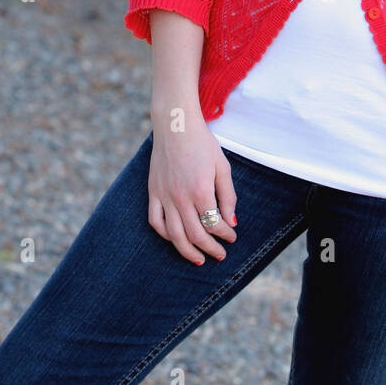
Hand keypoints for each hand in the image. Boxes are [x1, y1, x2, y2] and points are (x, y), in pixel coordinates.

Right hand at [148, 112, 237, 263]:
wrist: (176, 125)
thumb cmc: (202, 144)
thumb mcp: (222, 167)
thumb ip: (228, 196)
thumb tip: (232, 221)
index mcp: (201, 191)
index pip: (214, 224)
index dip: (226, 234)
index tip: (232, 236)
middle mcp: (181, 197)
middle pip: (195, 235)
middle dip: (211, 249)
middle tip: (220, 254)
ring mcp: (164, 196)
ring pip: (174, 235)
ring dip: (188, 251)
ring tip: (199, 259)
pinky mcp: (153, 192)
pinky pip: (155, 221)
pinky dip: (165, 235)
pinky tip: (175, 239)